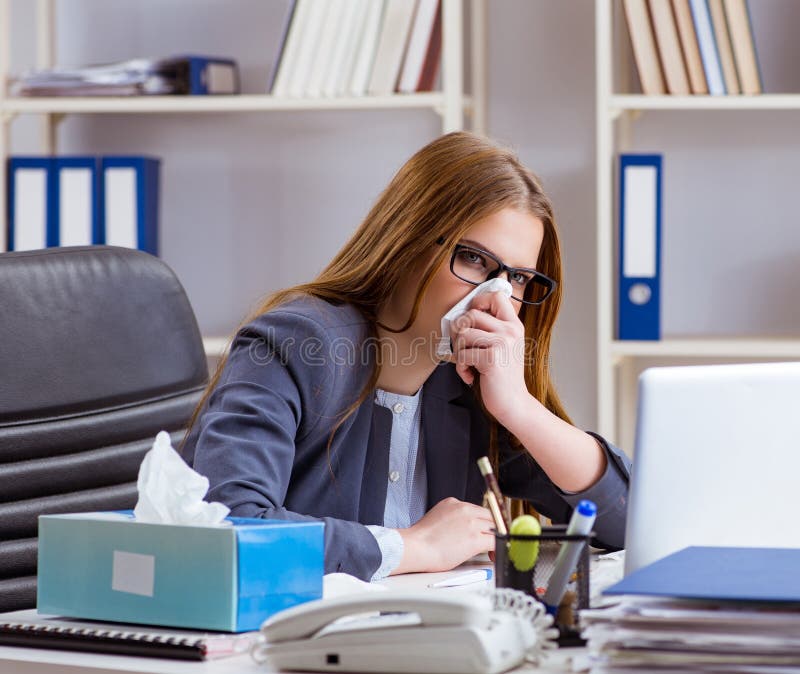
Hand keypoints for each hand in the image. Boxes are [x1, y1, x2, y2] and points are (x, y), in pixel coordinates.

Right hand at [392, 498, 494, 573]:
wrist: (414, 547)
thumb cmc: (420, 540)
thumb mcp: (437, 519)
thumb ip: (452, 520)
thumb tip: (461, 531)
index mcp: (453, 503)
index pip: (476, 509)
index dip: (482, 522)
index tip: (483, 531)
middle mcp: (464, 509)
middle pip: (489, 516)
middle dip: (491, 529)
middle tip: (489, 542)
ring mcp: (471, 522)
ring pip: (494, 527)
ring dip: (494, 538)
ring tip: (490, 551)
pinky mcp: (475, 538)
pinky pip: (495, 540)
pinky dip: (496, 548)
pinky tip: (492, 555)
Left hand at [450, 290, 529, 423]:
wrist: (513, 402)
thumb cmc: (503, 375)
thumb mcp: (504, 346)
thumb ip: (491, 329)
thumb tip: (463, 315)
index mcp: (514, 325)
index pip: (496, 296)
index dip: (478, 301)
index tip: (472, 318)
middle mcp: (510, 331)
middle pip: (471, 314)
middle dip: (459, 331)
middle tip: (463, 346)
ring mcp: (502, 344)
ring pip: (463, 334)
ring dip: (459, 351)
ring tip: (468, 363)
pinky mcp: (491, 359)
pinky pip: (462, 355)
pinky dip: (461, 368)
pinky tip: (470, 376)